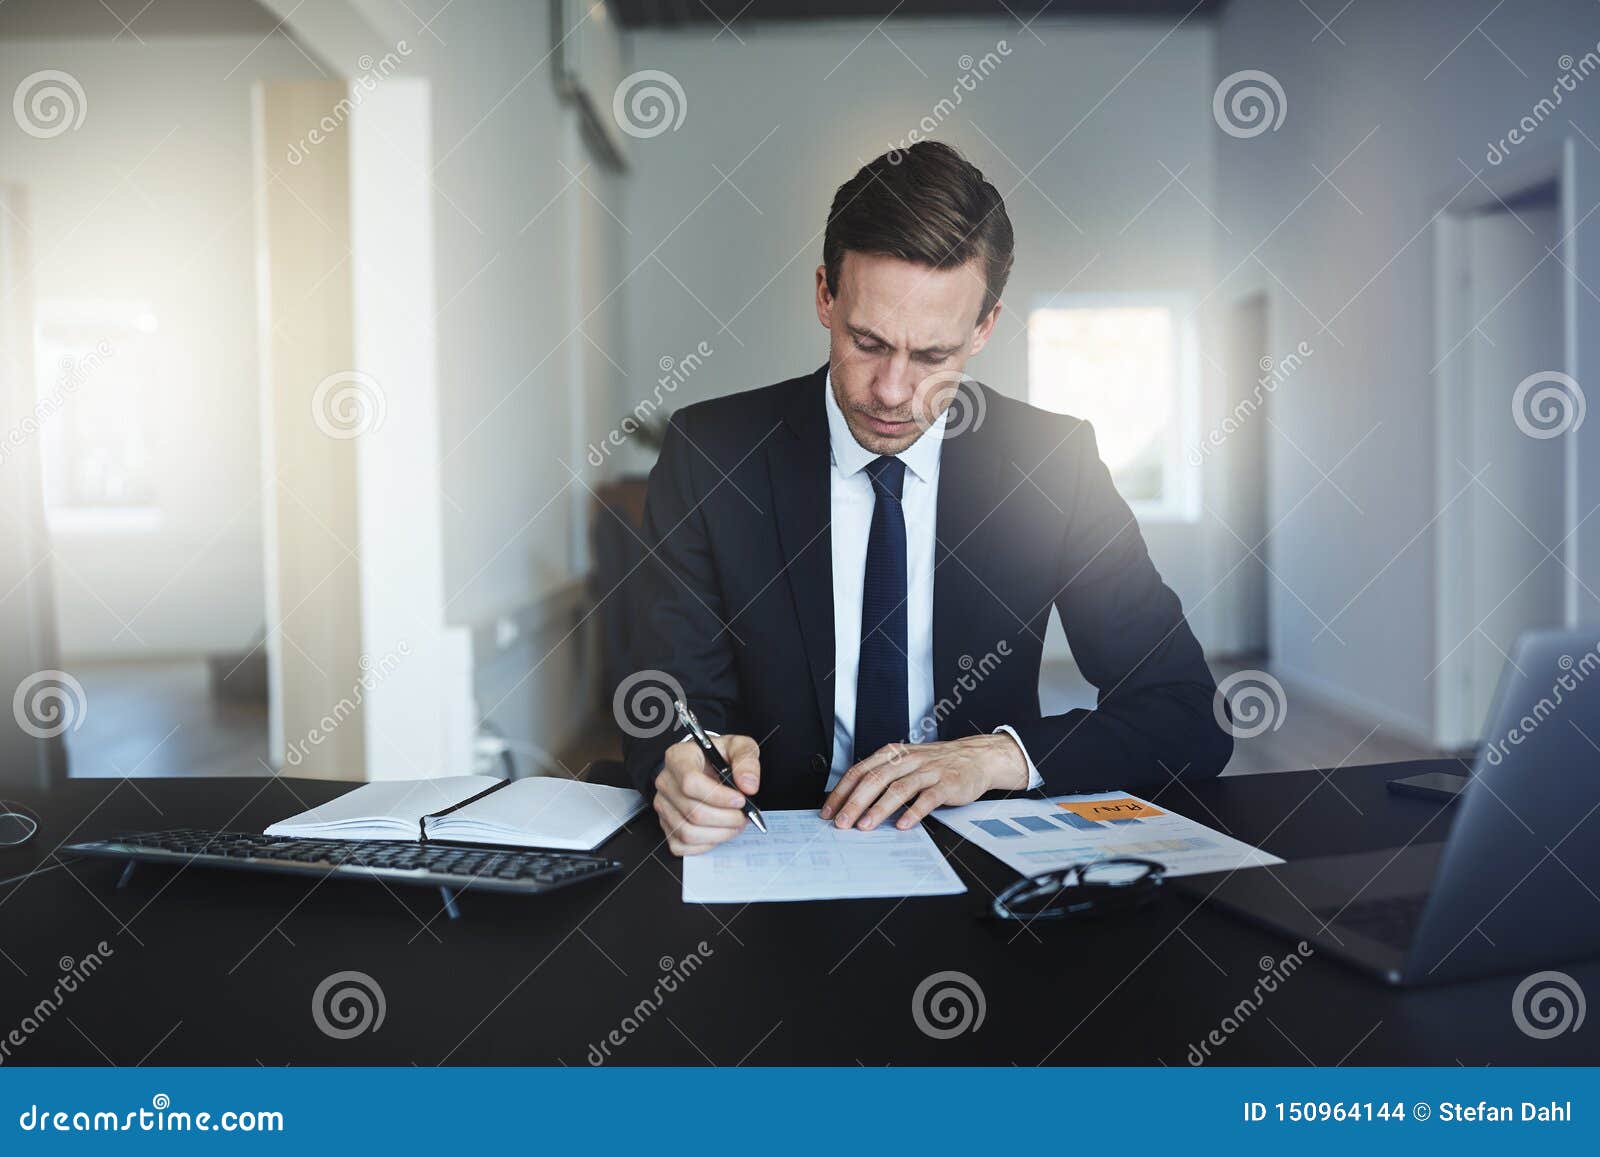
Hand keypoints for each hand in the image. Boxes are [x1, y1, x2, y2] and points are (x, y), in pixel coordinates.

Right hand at [653, 733, 760, 855]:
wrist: (704, 764)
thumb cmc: (718, 756)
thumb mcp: (737, 747)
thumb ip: (746, 760)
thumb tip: (748, 786)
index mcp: (679, 758)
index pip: (690, 782)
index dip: (719, 796)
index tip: (740, 799)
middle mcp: (666, 782)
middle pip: (693, 811)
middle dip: (726, 819)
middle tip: (744, 816)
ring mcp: (663, 806)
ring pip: (688, 832)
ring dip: (719, 834)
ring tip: (735, 824)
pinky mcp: (666, 825)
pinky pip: (682, 845)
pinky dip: (705, 844)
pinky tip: (719, 832)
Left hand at [820, 734, 1027, 831]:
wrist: (976, 757)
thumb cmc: (937, 763)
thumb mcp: (906, 763)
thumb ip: (882, 778)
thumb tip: (852, 802)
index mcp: (893, 754)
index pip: (860, 770)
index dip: (842, 791)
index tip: (829, 810)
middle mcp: (908, 760)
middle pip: (875, 779)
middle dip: (855, 802)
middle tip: (842, 822)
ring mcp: (928, 771)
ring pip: (899, 788)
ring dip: (879, 808)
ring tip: (866, 825)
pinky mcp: (947, 783)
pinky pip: (927, 798)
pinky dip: (914, 812)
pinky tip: (903, 824)